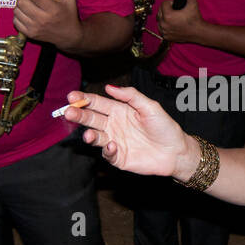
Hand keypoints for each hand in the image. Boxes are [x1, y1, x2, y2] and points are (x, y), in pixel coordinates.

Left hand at [14, 0, 83, 49]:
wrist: (70, 36)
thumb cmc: (69, 15)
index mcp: (53, 9)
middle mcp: (43, 19)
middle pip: (22, 2)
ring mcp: (35, 28)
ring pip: (17, 11)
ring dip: (19, 4)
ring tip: (26, 2)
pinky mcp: (30, 34)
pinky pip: (16, 21)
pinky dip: (18, 15)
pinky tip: (24, 12)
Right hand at [62, 84, 196, 177]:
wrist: (176, 151)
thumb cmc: (165, 127)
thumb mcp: (150, 106)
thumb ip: (131, 96)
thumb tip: (109, 87)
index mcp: (118, 110)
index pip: (97, 103)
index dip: (84, 99)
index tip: (72, 97)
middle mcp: (113, 125)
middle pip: (91, 118)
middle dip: (79, 115)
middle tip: (68, 112)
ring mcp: (114, 141)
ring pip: (95, 136)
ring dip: (89, 135)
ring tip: (87, 135)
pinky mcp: (119, 157)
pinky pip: (108, 153)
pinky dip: (107, 150)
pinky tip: (112, 145)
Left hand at [156, 0, 204, 44]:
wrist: (198, 33)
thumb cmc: (195, 19)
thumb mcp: (192, 5)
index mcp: (168, 15)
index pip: (163, 4)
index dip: (170, 3)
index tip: (176, 6)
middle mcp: (164, 24)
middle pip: (160, 12)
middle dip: (166, 10)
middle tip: (175, 11)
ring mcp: (164, 31)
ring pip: (159, 20)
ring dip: (164, 18)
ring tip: (173, 17)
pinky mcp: (166, 37)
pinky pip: (161, 29)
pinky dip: (165, 26)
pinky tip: (172, 24)